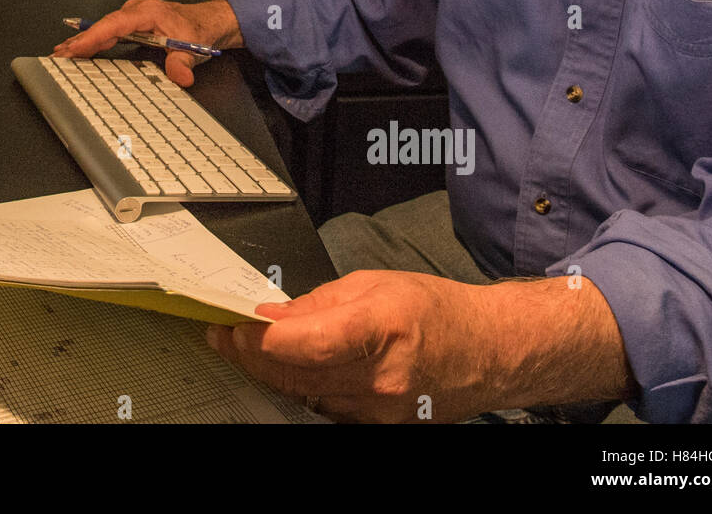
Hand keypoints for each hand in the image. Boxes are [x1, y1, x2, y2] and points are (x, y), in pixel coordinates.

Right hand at [52, 0, 243, 86]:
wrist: (207, 21)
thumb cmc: (197, 30)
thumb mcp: (193, 48)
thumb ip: (183, 63)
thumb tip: (180, 76)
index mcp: (148, 12)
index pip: (114, 24)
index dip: (93, 36)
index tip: (77, 48)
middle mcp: (137, 11)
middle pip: (103, 26)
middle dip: (80, 40)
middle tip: (59, 55)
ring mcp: (133, 16)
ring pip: (103, 27)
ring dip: (83, 40)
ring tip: (62, 53)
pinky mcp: (132, 24)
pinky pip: (108, 31)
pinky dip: (93, 40)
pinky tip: (81, 49)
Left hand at [206, 270, 631, 422]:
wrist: (489, 352)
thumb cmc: (437, 311)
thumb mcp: (374, 284)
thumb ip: (318, 302)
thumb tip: (271, 315)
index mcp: (381, 328)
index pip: (303, 342)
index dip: (258, 336)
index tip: (229, 322)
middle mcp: (379, 378)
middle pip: (294, 373)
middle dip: (250, 353)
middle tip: (221, 334)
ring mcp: (378, 410)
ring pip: (302, 393)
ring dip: (267, 371)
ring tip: (242, 347)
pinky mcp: (377, 426)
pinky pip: (322, 405)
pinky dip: (297, 386)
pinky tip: (281, 367)